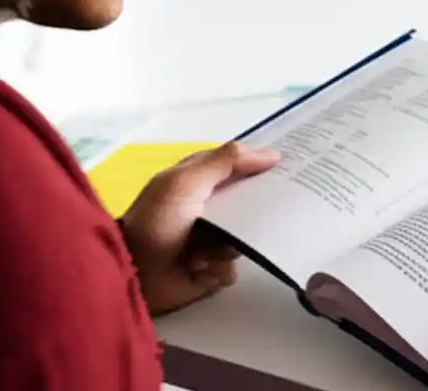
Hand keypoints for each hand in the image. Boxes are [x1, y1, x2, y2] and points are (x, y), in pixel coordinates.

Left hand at [120, 141, 279, 315]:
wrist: (134, 274)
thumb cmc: (157, 222)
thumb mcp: (187, 182)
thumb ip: (226, 162)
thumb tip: (272, 154)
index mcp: (199, 181)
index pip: (238, 166)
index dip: (261, 165)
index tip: (293, 166)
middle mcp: (208, 208)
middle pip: (250, 202)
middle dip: (258, 210)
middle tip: (274, 210)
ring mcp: (210, 239)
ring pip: (246, 238)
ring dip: (230, 246)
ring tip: (208, 250)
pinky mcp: (211, 269)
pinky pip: (233, 268)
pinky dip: (219, 269)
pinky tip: (201, 267)